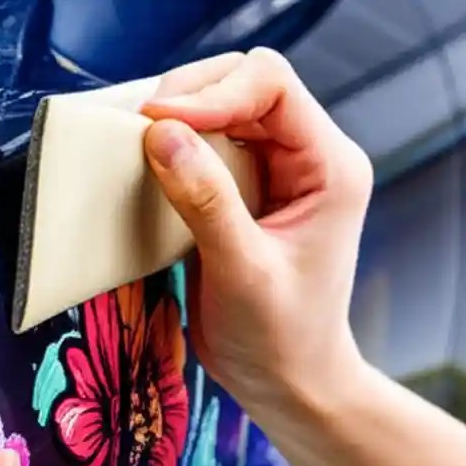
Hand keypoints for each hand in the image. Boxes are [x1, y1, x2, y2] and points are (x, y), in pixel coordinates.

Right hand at [140, 48, 374, 412]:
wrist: (288, 383)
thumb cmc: (281, 339)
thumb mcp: (242, 273)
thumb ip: (206, 202)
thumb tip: (160, 135)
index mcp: (329, 167)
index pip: (272, 86)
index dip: (214, 93)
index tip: (158, 123)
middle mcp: (307, 157)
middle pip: (245, 83)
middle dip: (190, 96)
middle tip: (139, 128)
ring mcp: (274, 171)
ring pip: (220, 107)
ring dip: (176, 118)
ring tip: (136, 143)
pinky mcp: (242, 190)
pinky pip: (204, 143)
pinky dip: (171, 146)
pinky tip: (145, 164)